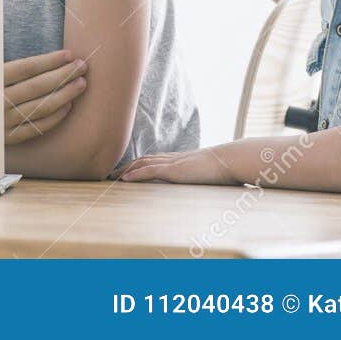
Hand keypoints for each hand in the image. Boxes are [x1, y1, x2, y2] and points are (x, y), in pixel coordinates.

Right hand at [2, 49, 87, 143]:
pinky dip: (56, 117)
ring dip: (65, 94)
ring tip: (81, 83)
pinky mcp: (9, 138)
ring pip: (42, 107)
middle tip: (83, 66)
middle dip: (64, 74)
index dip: (50, 60)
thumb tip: (32, 51)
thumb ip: (2, 62)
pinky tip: (68, 106)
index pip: (27, 68)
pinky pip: (38, 128)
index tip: (69, 54)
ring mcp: (4, 122)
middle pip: (38, 86)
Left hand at [118, 148, 236, 184]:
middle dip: (124, 167)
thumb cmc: (223, 168)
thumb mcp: (206, 172)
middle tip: (108, 174)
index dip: (135, 165)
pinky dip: (136, 174)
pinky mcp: (175, 171)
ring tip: (110, 178)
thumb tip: (198, 180)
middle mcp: (171, 159)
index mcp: (177, 160)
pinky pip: (151, 171)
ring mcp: (172, 163)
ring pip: (141, 164)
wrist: (231, 160)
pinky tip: (125, 179)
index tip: (123, 171)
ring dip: (124, 171)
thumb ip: (197, 175)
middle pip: (141, 160)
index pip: (151, 160)